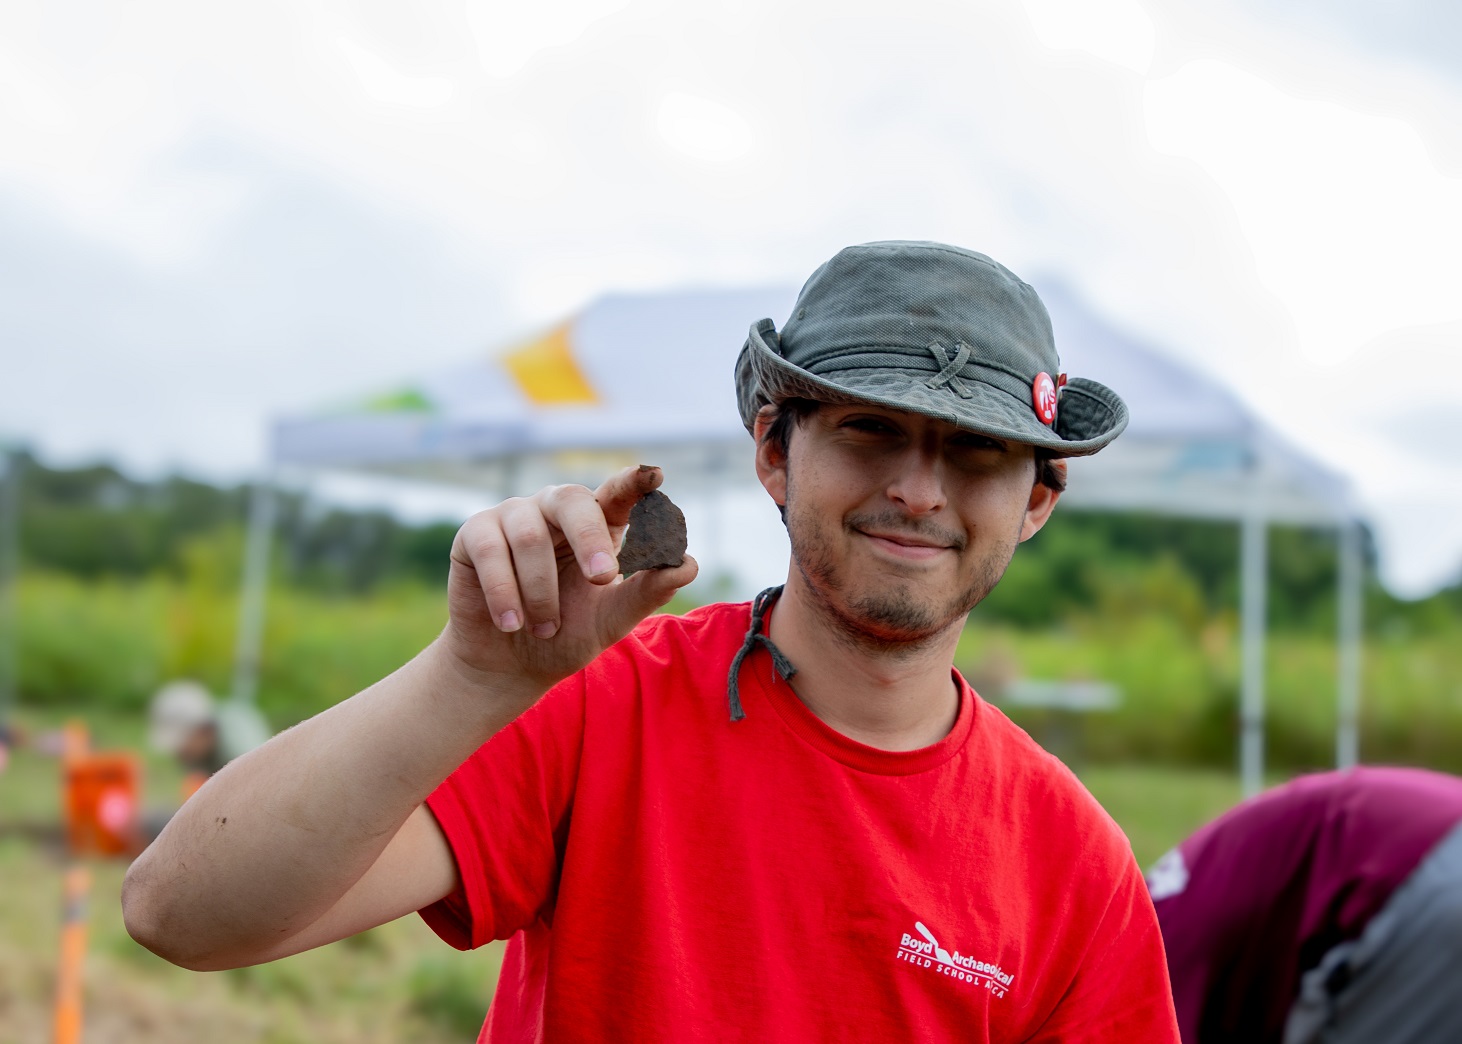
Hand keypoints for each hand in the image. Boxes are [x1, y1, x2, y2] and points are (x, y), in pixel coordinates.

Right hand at [440, 465, 697, 700]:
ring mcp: (514, 517)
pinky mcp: (475, 534)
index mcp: (597, 523)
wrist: (510, 666)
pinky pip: (491, 550)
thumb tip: (688, 565)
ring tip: (544, 627)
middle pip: (573, 500)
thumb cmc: (566, 635)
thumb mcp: (612, 619)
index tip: (655, 475)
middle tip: (602, 579)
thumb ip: (647, 592)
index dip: (634, 481)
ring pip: (530, 535)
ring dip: (541, 591)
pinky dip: (504, 592)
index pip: (618, 493)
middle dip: (589, 539)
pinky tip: (510, 623)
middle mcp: (556, 511)